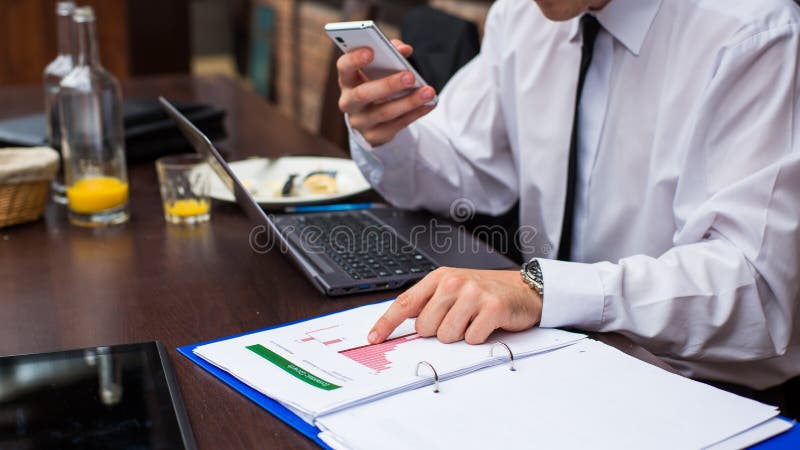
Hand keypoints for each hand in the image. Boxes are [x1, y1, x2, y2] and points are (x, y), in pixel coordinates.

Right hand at [337, 39, 436, 146]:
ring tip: (428, 92)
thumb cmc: (375, 84)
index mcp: (347, 80)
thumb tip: (404, 49)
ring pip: (384, 112)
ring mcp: (360, 121)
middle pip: (364, 94)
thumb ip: (390, 53)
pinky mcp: (373, 136)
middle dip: (388, 84)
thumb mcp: (377, 69)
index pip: (344, 67)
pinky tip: (428, 105)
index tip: (371, 51)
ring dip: (409, 101)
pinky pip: (396, 125)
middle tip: (410, 76)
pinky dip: (414, 113)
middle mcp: (348, 102)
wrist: (369, 119)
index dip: (354, 59)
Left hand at [367, 268, 542, 344]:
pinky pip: (471, 339)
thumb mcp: (452, 289)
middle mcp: (454, 282)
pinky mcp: (492, 308)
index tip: (373, 337)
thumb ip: (428, 303)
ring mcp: (473, 294)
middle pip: (425, 327)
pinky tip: (486, 324)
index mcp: (440, 278)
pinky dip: (478, 338)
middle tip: (457, 320)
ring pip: (446, 335)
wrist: (522, 289)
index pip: (405, 303)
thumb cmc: (483, 292)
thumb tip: (402, 323)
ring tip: (473, 321)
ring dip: (460, 335)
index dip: (386, 322)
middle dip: (438, 331)